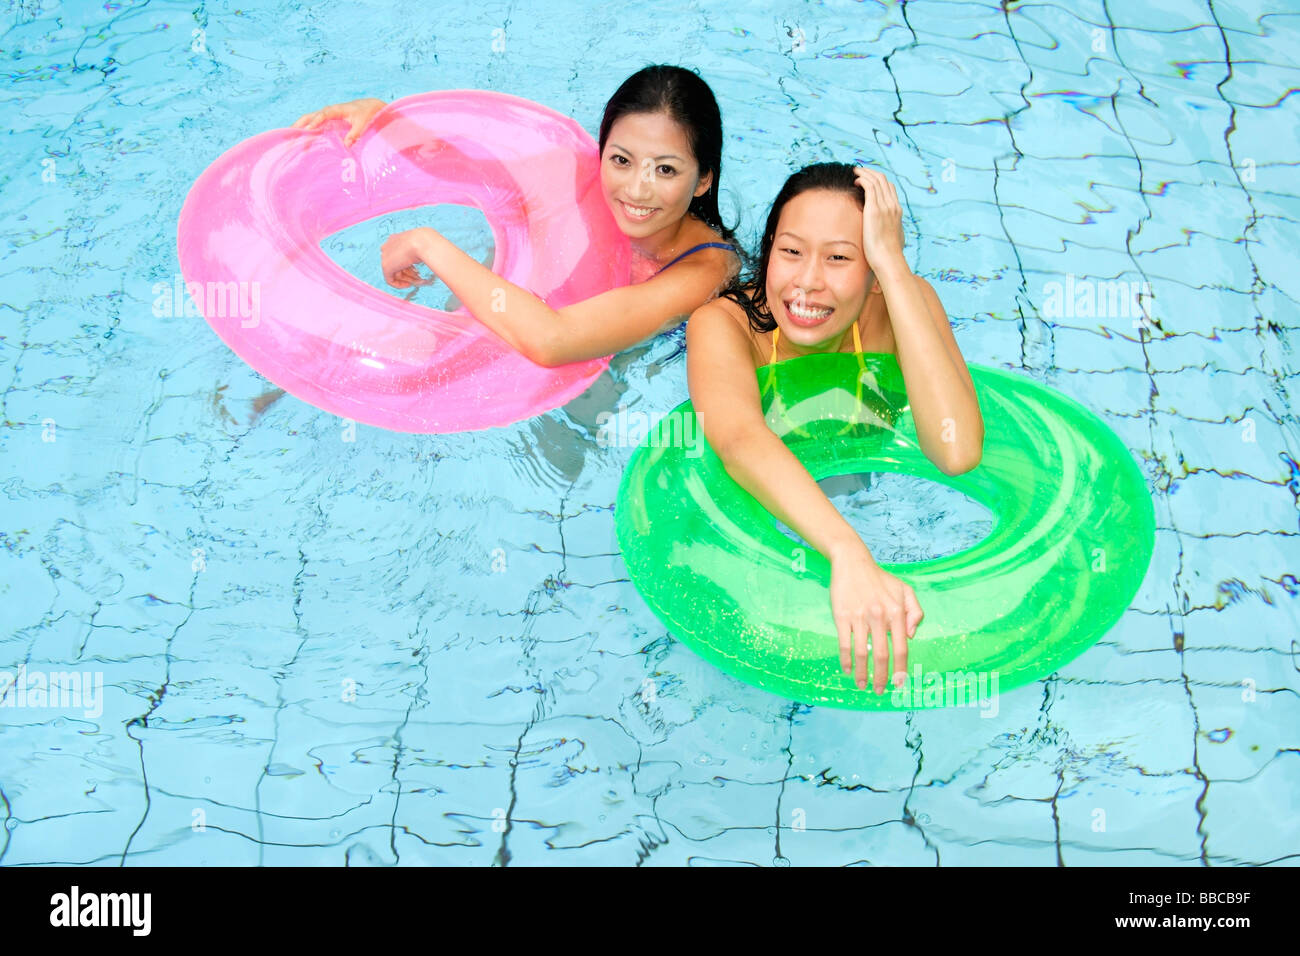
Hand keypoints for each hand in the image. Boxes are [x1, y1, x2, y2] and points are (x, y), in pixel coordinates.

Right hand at [291, 97, 386, 146]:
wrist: (369, 106)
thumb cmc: (366, 114)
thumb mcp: (362, 124)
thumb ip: (354, 134)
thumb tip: (346, 145)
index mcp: (336, 110)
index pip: (323, 115)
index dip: (315, 122)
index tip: (309, 130)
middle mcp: (328, 111)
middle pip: (310, 116)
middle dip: (299, 125)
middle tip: (290, 134)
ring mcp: (326, 115)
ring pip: (309, 119)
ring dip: (299, 127)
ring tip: (289, 137)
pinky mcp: (326, 120)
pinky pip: (313, 123)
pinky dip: (305, 129)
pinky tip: (299, 138)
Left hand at [381, 228, 436, 288]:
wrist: (422, 241)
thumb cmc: (425, 241)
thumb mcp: (419, 246)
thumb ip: (414, 253)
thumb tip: (417, 260)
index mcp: (394, 239)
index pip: (398, 255)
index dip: (408, 264)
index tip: (416, 270)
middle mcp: (387, 246)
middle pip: (396, 264)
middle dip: (408, 272)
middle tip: (418, 277)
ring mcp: (385, 256)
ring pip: (394, 272)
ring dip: (407, 278)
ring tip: (418, 280)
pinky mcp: (386, 266)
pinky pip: (390, 280)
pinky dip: (399, 284)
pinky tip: (409, 285)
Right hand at [829, 543, 923, 692]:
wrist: (853, 562)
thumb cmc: (880, 578)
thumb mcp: (905, 590)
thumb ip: (915, 611)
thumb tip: (911, 636)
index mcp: (897, 612)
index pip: (901, 648)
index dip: (900, 669)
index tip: (899, 683)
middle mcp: (879, 617)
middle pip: (882, 655)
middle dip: (882, 677)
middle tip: (880, 690)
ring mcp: (859, 617)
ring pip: (862, 653)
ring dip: (862, 673)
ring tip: (862, 684)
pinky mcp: (842, 616)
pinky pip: (845, 643)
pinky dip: (846, 659)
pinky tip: (847, 669)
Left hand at [853, 166, 904, 273]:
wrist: (888, 259)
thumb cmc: (888, 255)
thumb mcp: (892, 240)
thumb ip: (890, 232)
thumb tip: (889, 236)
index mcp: (897, 211)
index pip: (889, 188)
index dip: (879, 181)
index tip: (868, 179)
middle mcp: (892, 206)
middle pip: (883, 180)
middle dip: (871, 173)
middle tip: (859, 170)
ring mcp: (885, 207)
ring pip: (876, 180)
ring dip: (865, 173)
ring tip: (855, 171)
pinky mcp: (875, 209)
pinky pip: (870, 186)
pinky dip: (863, 179)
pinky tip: (855, 180)